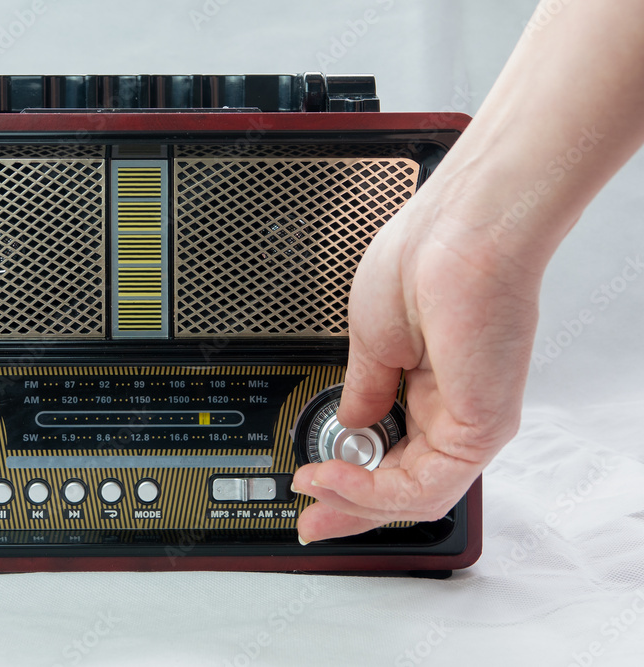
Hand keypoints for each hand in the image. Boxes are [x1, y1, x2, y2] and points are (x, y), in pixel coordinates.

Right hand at [291, 185, 542, 542]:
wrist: (462, 229)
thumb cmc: (424, 260)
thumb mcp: (373, 342)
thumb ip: (363, 393)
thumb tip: (348, 425)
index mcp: (430, 389)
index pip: (392, 457)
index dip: (348, 482)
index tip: (310, 488)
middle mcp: (454, 411)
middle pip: (404, 487)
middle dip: (350, 509)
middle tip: (310, 518)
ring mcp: (471, 422)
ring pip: (416, 496)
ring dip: (356, 501)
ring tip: (315, 486)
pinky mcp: (482, 428)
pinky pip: (427, 484)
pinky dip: (374, 490)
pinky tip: (336, 476)